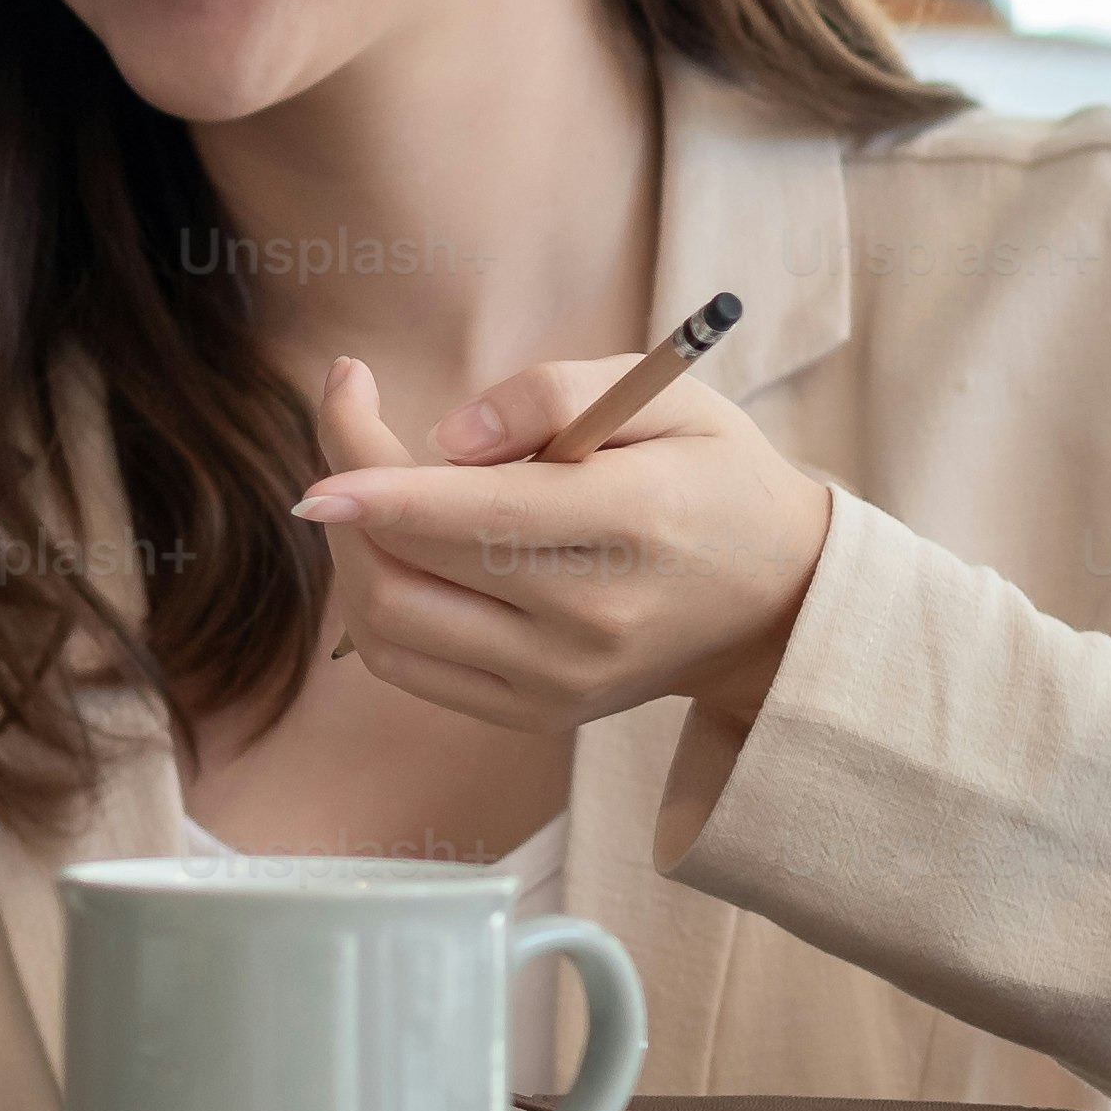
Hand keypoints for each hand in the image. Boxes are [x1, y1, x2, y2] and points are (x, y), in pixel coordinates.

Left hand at [292, 350, 833, 767]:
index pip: (473, 514)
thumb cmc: (713, 478)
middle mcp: (592, 620)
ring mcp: (560, 681)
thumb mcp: (665, 396)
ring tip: (373, 487)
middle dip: (352, 486)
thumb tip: (449, 438)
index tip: (332, 404)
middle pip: (412, 565)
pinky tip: (395, 551)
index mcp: (633, 525)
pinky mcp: (537, 715)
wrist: (778, 602)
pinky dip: (374, 602)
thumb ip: (557, 395)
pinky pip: (408, 665)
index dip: (376, 475)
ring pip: (391, 621)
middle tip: (353, 418)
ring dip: (353, 548)